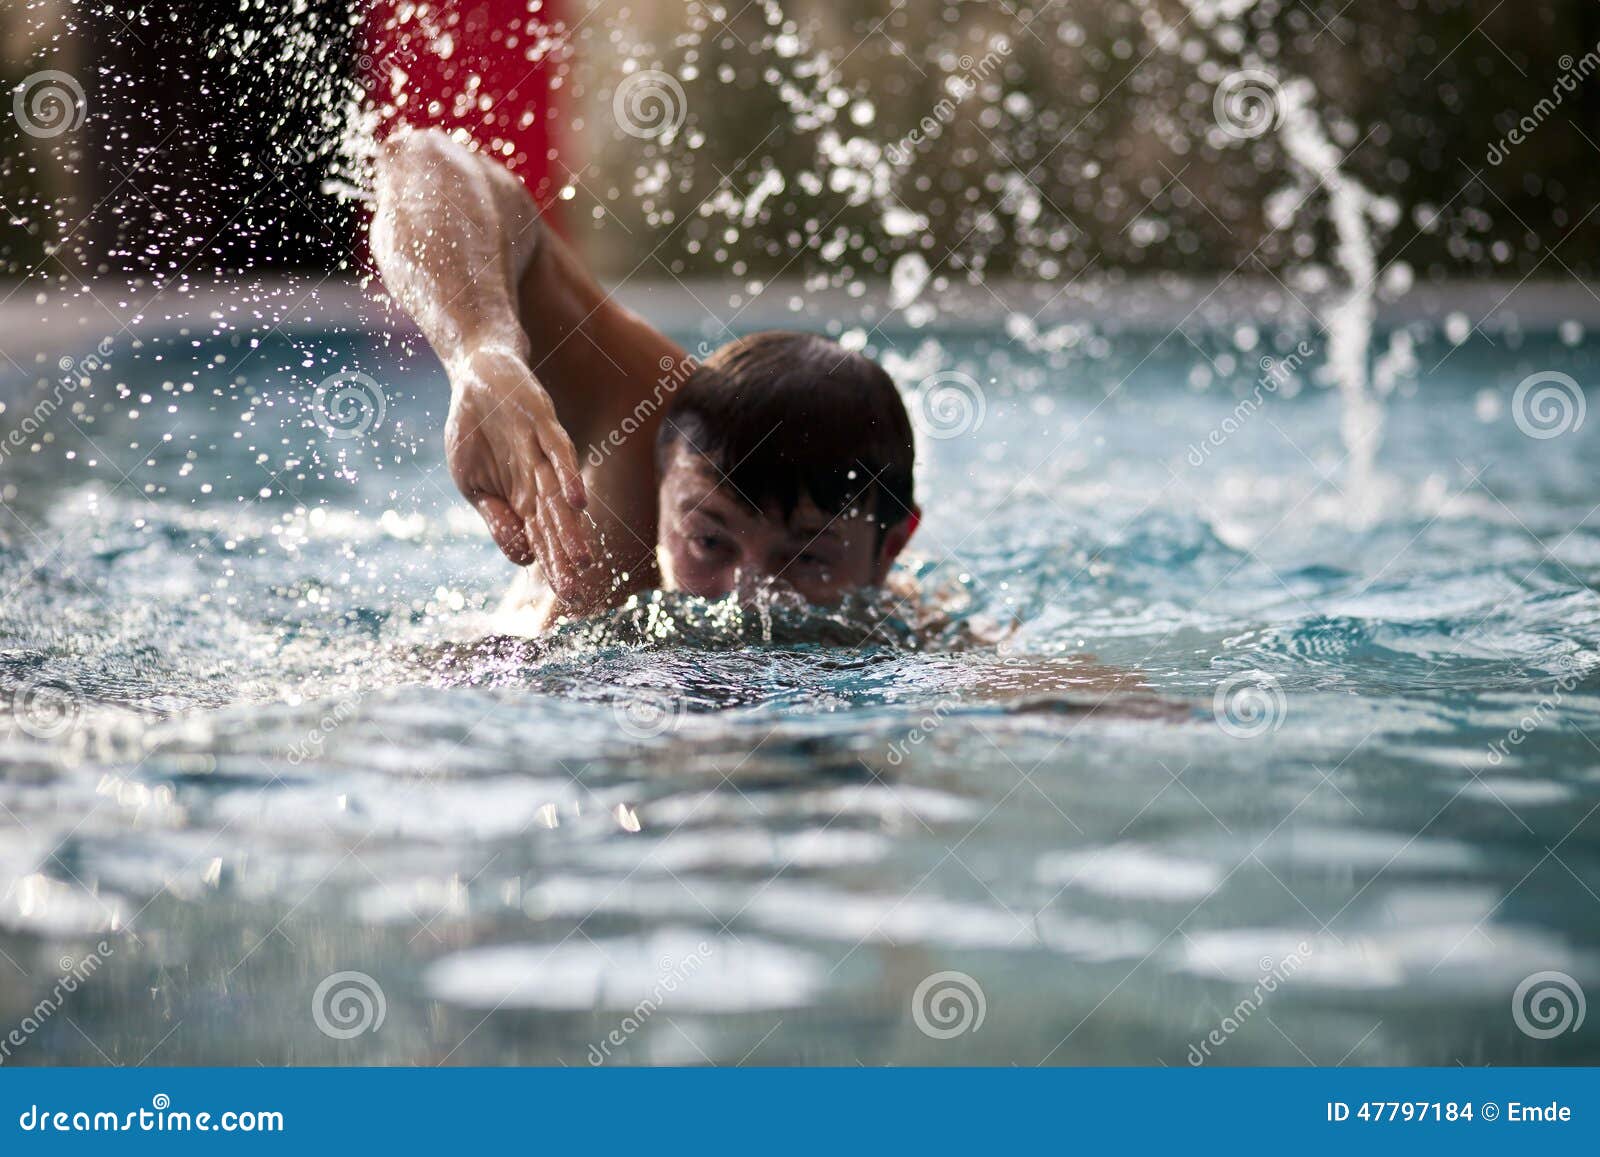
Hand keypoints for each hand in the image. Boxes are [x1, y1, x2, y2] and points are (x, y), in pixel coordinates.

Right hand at [445, 345, 595, 600]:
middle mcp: (539, 480)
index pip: (542, 539)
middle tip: (578, 594)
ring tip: (583, 560)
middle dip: (565, 559)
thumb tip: (522, 556)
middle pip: (556, 526)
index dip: (554, 567)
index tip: (568, 599)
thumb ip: (497, 519)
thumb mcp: (473, 483)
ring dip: (570, 528)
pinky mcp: (542, 422)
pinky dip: (566, 474)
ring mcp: (542, 452)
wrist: (478, 372)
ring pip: (560, 497)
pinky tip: (577, 501)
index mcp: (523, 497)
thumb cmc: (477, 430)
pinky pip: (557, 451)